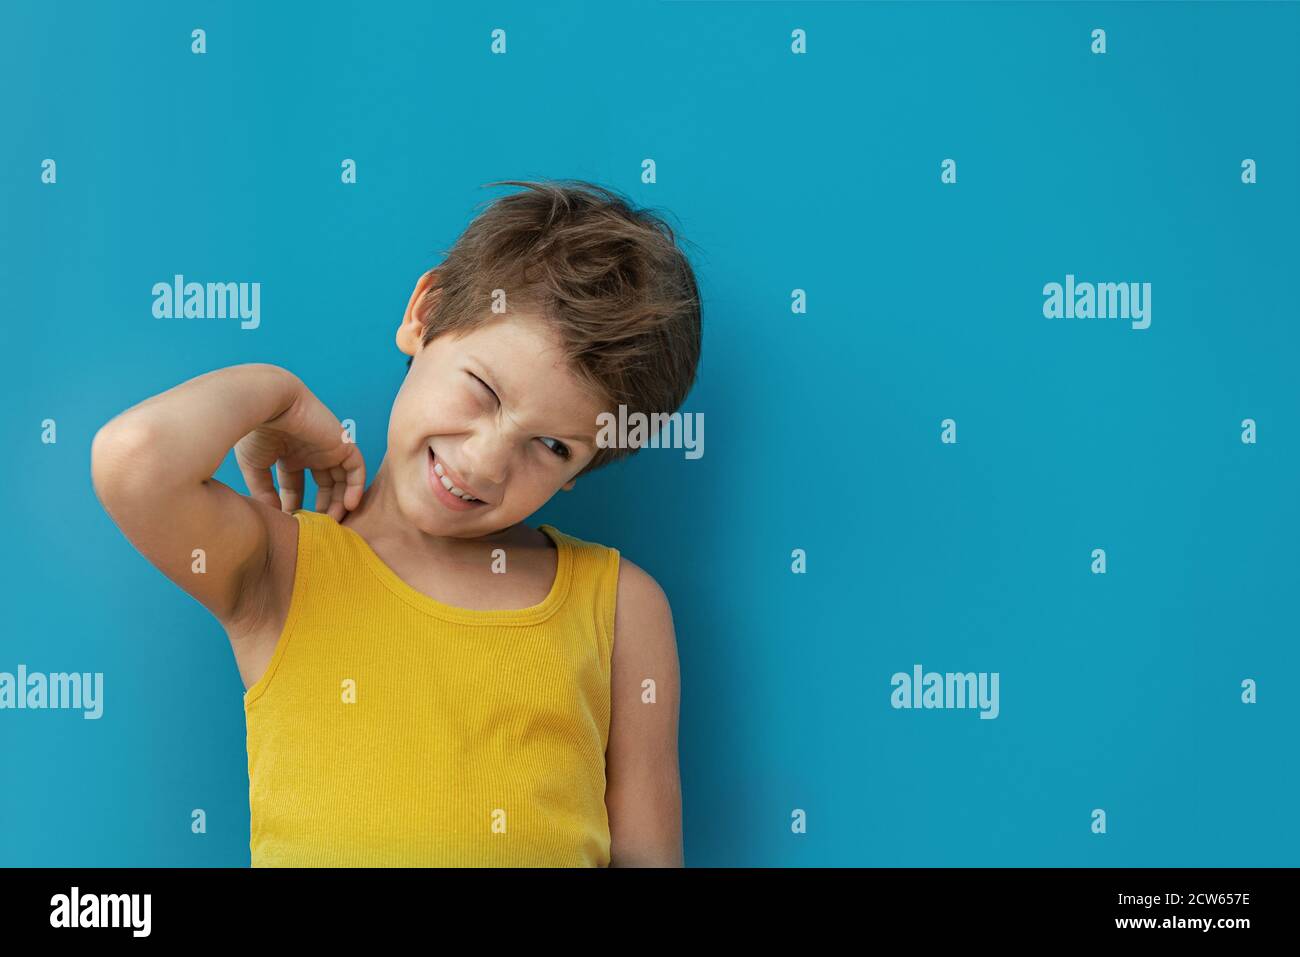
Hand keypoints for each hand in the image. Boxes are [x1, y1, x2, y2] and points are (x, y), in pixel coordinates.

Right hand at [234, 386, 366, 521]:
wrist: (268, 403)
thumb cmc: (255, 430)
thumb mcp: (254, 466)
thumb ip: (263, 490)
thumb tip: (272, 515)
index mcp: (288, 453)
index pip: (296, 485)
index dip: (294, 505)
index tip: (292, 525)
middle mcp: (310, 450)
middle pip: (323, 485)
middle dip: (321, 508)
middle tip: (318, 530)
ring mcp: (327, 447)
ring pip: (340, 480)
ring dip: (339, 503)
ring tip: (333, 524)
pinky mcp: (342, 443)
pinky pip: (356, 469)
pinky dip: (354, 488)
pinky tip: (347, 507)